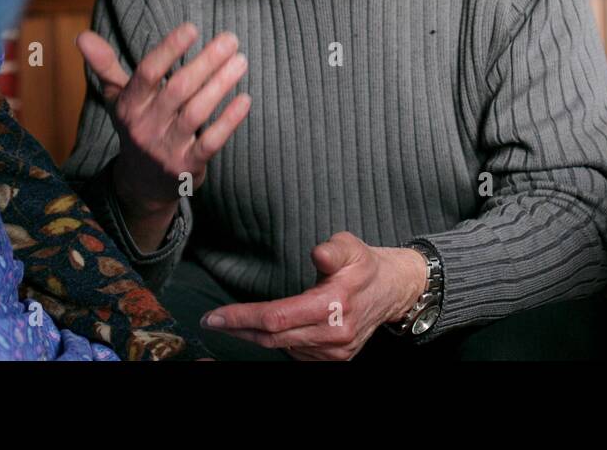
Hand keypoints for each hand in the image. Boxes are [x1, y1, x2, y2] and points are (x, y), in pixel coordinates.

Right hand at [77, 23, 250, 226]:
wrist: (142, 185)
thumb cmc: (138, 128)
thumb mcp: (120, 100)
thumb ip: (106, 66)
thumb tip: (81, 35)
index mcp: (129, 106)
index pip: (148, 73)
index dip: (169, 49)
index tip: (192, 28)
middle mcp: (145, 127)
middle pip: (178, 89)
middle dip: (206, 61)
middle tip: (231, 39)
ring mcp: (166, 149)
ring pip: (196, 112)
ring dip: (221, 84)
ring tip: (241, 61)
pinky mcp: (187, 167)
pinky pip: (211, 142)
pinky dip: (229, 120)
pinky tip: (245, 99)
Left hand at [200, 232, 427, 360]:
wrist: (393, 290)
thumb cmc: (365, 264)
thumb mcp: (351, 246)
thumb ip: (332, 249)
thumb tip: (318, 253)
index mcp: (334, 304)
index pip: (277, 317)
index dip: (242, 318)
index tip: (214, 317)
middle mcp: (335, 333)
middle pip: (273, 338)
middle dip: (240, 329)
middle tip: (213, 321)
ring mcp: (336, 350)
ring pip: (283, 348)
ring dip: (257, 336)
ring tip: (239, 322)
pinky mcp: (337, 359)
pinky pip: (297, 354)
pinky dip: (280, 342)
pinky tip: (272, 330)